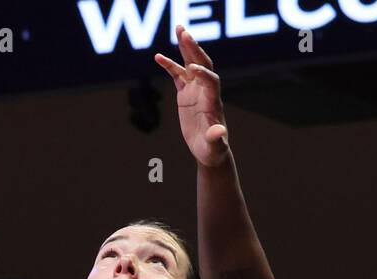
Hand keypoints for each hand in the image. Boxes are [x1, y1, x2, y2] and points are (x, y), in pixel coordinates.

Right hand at [155, 25, 228, 166]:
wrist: (209, 150)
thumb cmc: (213, 150)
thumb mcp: (214, 146)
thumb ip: (216, 138)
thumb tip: (218, 131)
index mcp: (213, 102)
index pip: (211, 81)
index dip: (203, 73)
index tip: (192, 68)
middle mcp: (206, 91)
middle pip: (203, 64)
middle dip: (194, 49)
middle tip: (184, 33)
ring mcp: (196, 90)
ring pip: (191, 63)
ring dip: (185, 47)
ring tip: (179, 29)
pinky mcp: (186, 93)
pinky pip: (178, 75)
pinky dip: (169, 65)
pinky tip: (158, 56)